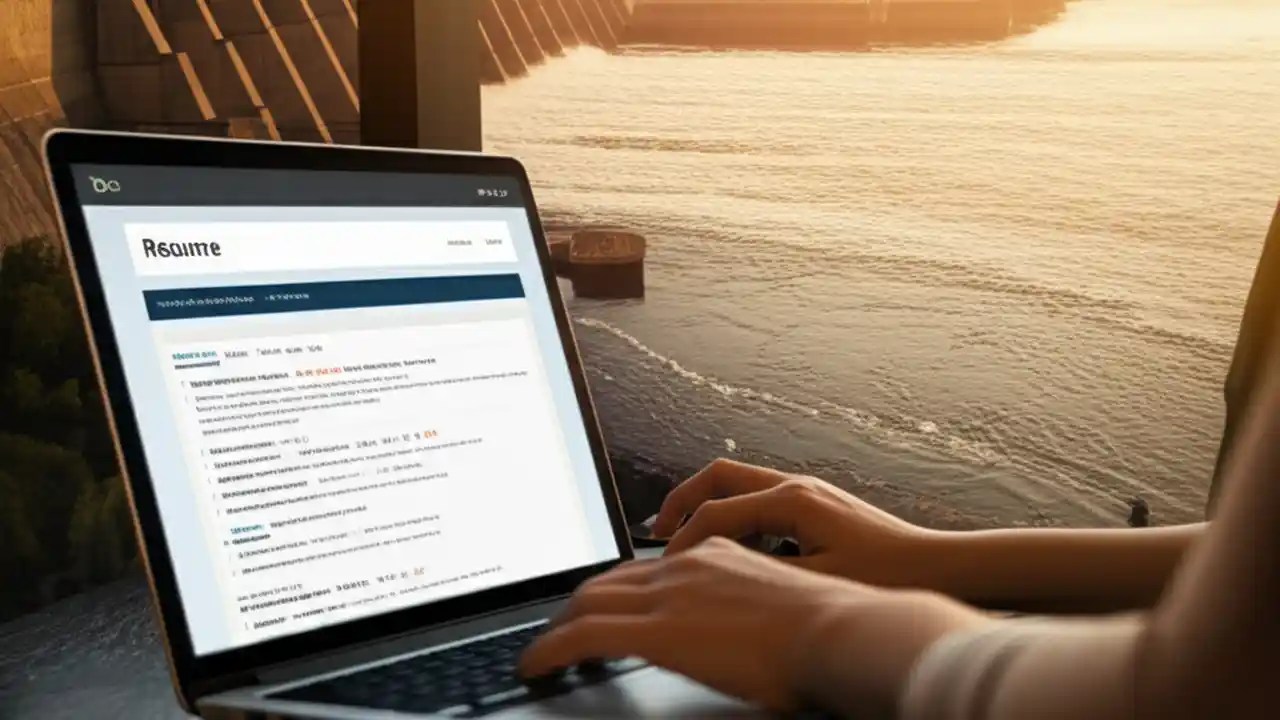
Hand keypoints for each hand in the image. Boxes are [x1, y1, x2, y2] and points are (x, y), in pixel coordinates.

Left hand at [518, 537, 989, 713]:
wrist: (843, 631)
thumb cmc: (831, 629)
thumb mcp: (785, 605)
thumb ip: (754, 609)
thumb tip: (751, 635)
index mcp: (717, 554)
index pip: (649, 567)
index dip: (619, 587)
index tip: (605, 605)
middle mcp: (686, 563)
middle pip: (610, 578)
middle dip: (577, 603)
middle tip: (559, 628)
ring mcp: (669, 592)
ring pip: (587, 600)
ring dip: (558, 625)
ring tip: (544, 647)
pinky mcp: (656, 628)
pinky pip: (582, 635)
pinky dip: (550, 648)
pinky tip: (537, 664)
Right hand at [654, 459, 940, 587]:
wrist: (937, 565)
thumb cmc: (886, 575)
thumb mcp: (816, 581)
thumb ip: (761, 572)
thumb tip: (714, 569)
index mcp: (791, 501)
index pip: (716, 513)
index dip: (683, 540)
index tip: (665, 568)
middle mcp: (795, 486)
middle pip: (719, 477)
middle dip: (683, 502)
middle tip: (658, 532)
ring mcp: (806, 491)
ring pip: (738, 485)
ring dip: (708, 507)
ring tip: (690, 542)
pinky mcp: (816, 504)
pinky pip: (759, 500)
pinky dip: (736, 518)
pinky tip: (737, 551)